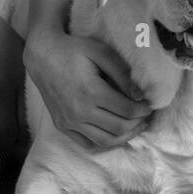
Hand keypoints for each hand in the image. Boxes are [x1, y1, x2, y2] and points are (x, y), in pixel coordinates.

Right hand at [0, 12, 28, 150]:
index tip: (19, 139)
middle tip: (4, 144)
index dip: (21, 135)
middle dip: (5, 142)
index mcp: (17, 80)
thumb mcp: (20, 52)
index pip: (22, 119)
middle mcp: (0, 90)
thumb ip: (24, 76)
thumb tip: (31, 97)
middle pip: (4, 130)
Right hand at [25, 25, 152, 149]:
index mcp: (91, 92)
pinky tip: (115, 133)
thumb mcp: (101, 53)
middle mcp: (79, 112)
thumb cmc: (74, 50)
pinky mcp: (62, 126)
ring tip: (135, 126)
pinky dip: (105, 142)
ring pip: (105, 141)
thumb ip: (122, 74)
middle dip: (138, 124)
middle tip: (146, 116)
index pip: (127, 111)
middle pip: (119, 128)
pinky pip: (88, 143)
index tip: (150, 105)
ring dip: (125, 136)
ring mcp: (69, 122)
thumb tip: (140, 96)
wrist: (42, 56)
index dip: (143, 110)